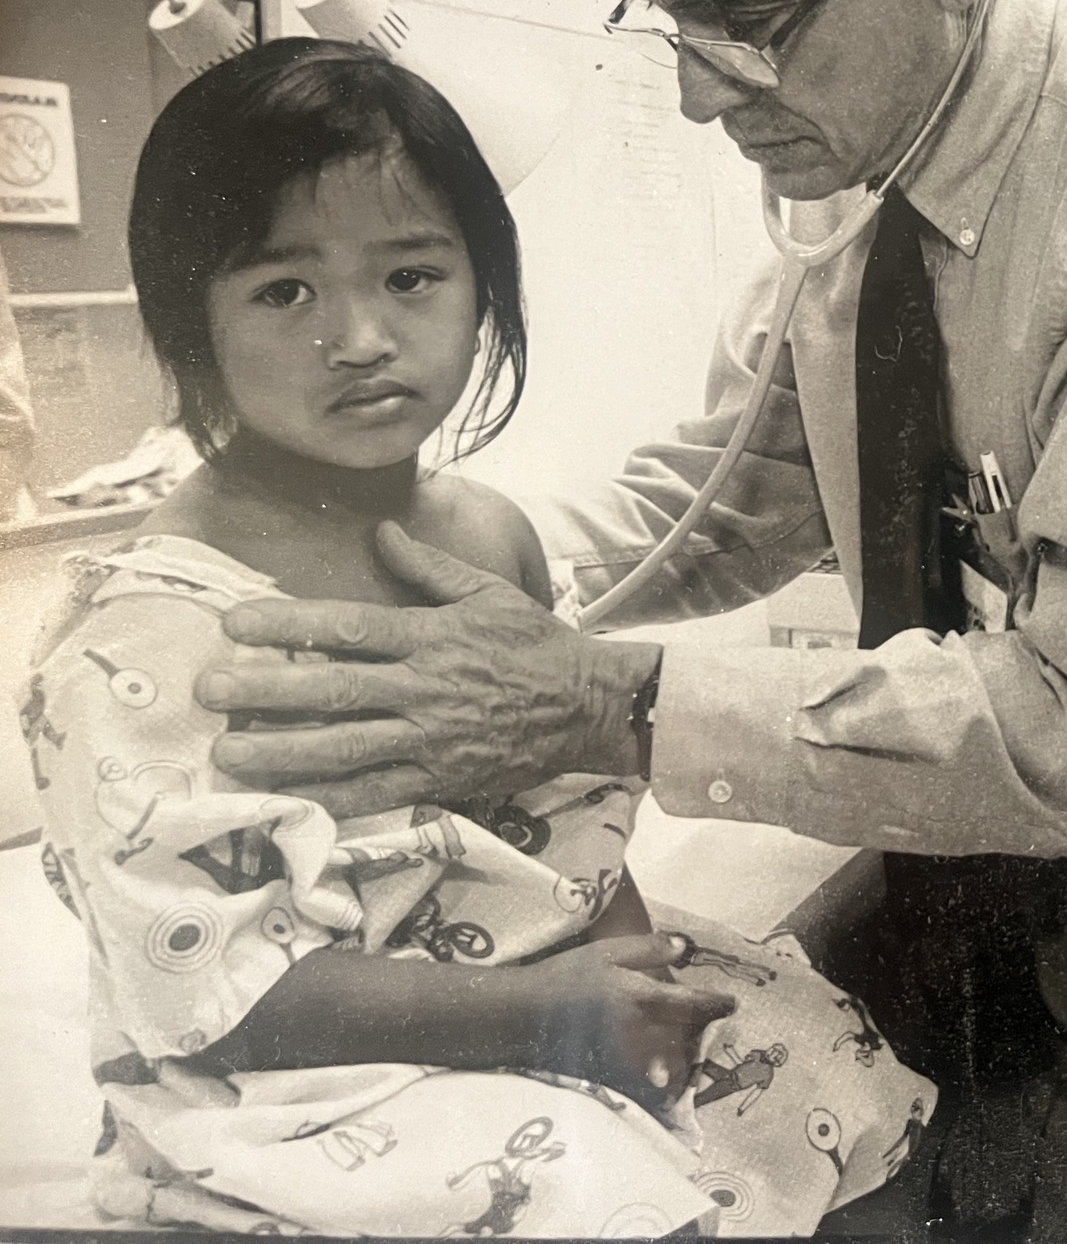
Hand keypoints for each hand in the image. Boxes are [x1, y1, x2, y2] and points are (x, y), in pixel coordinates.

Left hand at [200, 522, 660, 816]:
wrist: (590, 704)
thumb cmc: (536, 644)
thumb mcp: (489, 593)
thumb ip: (429, 568)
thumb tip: (379, 533)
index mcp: (432, 637)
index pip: (349, 627)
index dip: (289, 624)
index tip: (234, 622)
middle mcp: (424, 687)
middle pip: (334, 690)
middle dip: (266, 691)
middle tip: (209, 691)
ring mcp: (431, 738)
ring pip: (345, 747)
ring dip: (281, 752)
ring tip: (227, 753)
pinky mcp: (441, 779)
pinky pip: (378, 793)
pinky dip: (331, 799)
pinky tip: (286, 801)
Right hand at [522, 934, 736, 1107]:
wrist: (520, 1015)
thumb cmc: (564, 976)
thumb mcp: (605, 952)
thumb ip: (647, 949)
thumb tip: (685, 947)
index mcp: (638, 997)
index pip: (689, 1004)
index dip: (714, 1004)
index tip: (733, 1004)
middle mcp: (636, 1032)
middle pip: (683, 1041)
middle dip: (702, 1039)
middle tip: (714, 1034)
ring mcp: (622, 1059)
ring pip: (667, 1068)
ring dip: (682, 1065)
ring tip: (691, 1061)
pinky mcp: (607, 1076)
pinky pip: (641, 1084)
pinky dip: (655, 1083)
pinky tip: (659, 1080)